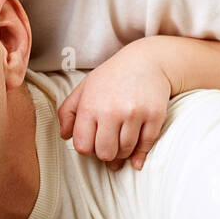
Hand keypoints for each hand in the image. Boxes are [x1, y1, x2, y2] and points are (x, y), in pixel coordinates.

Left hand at [58, 44, 171, 170]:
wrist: (146, 61)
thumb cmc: (111, 76)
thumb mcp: (83, 88)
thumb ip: (67, 112)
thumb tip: (65, 136)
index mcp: (90, 106)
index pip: (83, 146)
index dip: (86, 149)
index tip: (92, 144)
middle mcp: (111, 111)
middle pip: (105, 153)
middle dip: (105, 155)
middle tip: (107, 147)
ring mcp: (134, 114)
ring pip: (125, 151)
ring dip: (122, 154)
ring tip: (120, 147)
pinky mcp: (154, 116)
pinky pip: (146, 145)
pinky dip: (140, 154)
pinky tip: (135, 157)